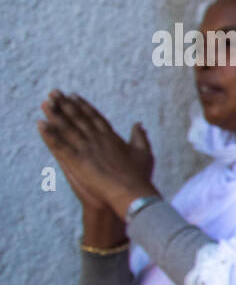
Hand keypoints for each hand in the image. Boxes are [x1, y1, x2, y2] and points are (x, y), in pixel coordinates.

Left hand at [37, 91, 155, 216]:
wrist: (131, 192)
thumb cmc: (140, 176)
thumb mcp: (144, 153)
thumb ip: (140, 136)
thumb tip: (138, 124)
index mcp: (111, 137)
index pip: (94, 117)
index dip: (83, 106)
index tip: (73, 96)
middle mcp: (97, 139)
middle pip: (78, 118)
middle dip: (65, 104)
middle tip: (54, 92)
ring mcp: (86, 148)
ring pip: (66, 128)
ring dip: (54, 114)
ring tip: (45, 103)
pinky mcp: (77, 160)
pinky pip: (59, 145)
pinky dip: (49, 135)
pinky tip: (41, 125)